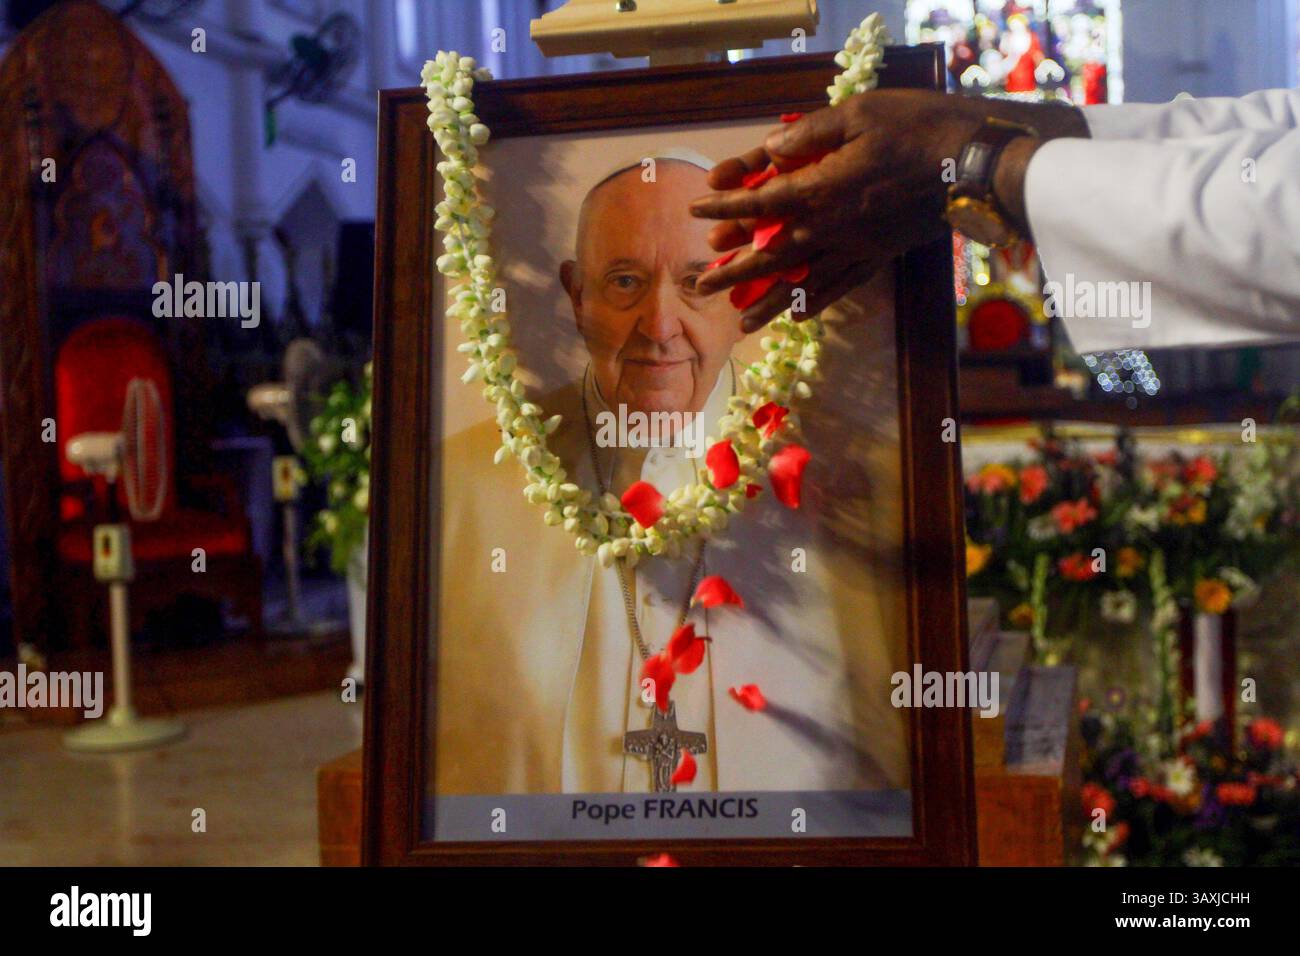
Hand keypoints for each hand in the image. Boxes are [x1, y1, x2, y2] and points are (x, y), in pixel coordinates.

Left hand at [690, 90, 996, 331]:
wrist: (975, 163)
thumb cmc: (918, 127)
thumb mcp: (859, 114)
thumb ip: (809, 133)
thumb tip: (770, 148)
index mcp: (822, 190)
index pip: (760, 203)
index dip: (725, 207)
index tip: (697, 212)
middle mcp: (833, 228)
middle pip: (771, 255)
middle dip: (732, 271)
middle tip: (698, 287)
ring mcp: (857, 247)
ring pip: (803, 282)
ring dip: (768, 303)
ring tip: (740, 324)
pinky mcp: (880, 256)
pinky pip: (840, 287)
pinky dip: (815, 303)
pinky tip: (798, 316)